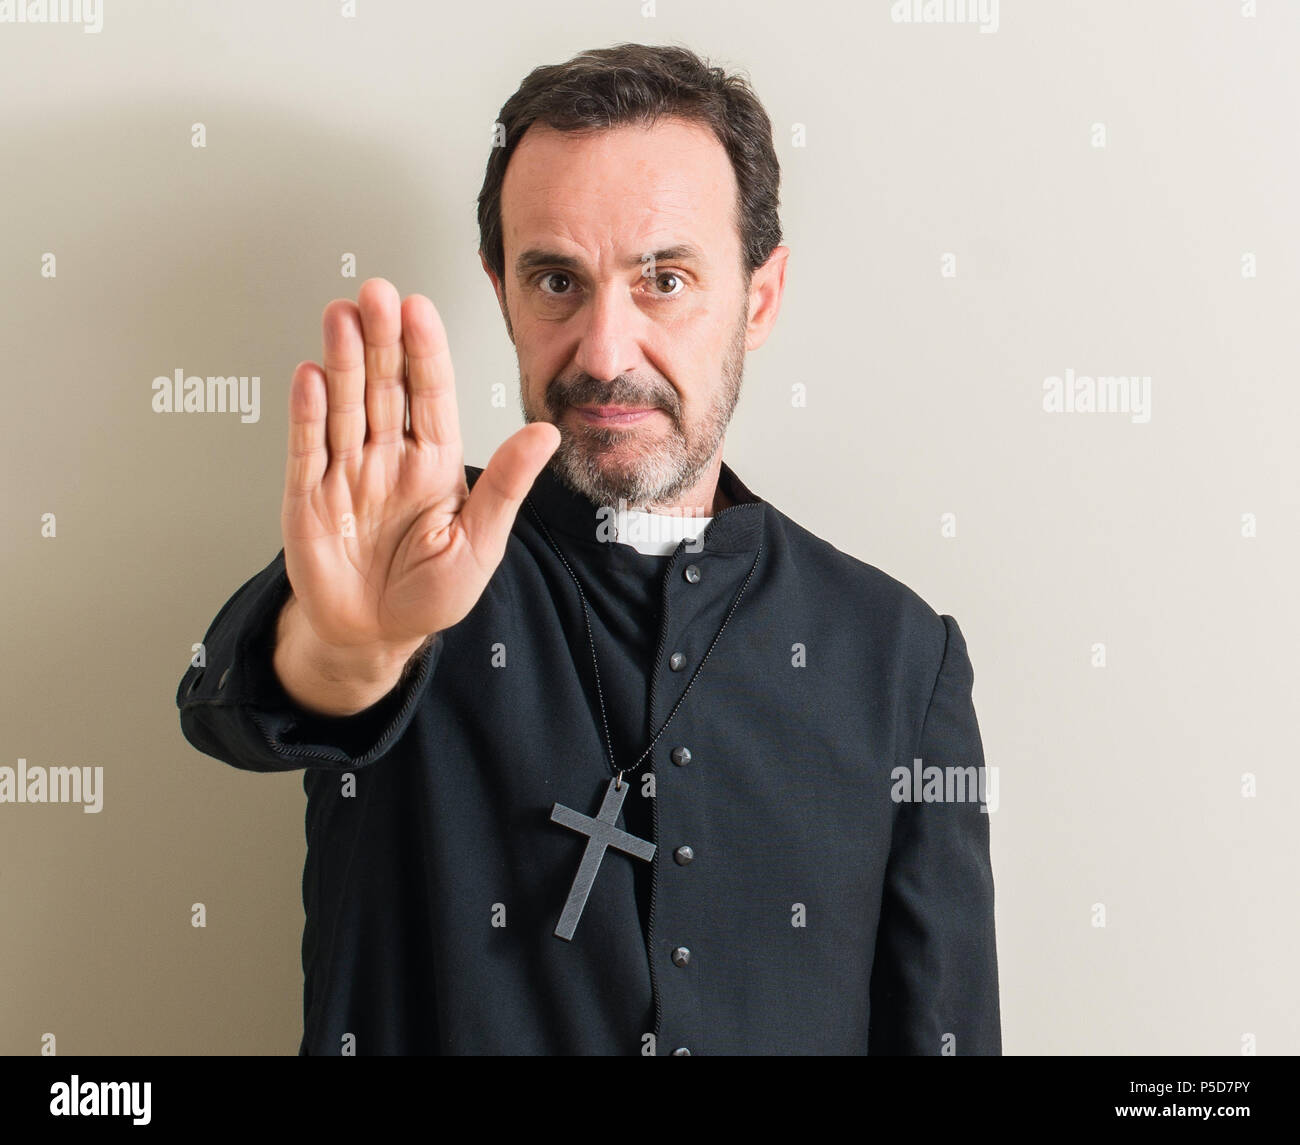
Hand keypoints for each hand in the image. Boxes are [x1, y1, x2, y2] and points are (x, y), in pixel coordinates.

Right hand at [280, 277, 558, 655]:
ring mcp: (346, 472)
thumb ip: (506, 485)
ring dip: (342, 361)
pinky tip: (311, 375)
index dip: (425, 352)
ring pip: (344, 405)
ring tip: (342, 316)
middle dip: (381, 339)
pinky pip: (306, 448)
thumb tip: (546, 434)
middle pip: (384, 387)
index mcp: (435, 463)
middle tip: (378, 293)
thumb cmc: (430, 593)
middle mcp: (389, 457)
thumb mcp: (480, 542)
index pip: (431, 395)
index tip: (420, 309)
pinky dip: (307, 413)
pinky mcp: (307, 496)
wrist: (375, 636)